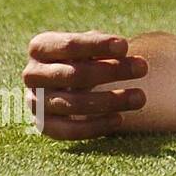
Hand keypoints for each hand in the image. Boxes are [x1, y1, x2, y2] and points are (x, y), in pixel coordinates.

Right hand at [23, 30, 147, 139]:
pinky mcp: (44, 124)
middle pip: (74, 75)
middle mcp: (33, 74)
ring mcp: (35, 101)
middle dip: (112, 71)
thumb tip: (120, 51)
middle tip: (143, 68)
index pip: (69, 45)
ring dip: (110, 101)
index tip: (126, 46)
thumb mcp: (89, 44)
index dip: (97, 45)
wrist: (65, 83)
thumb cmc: (84, 57)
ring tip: (140, 97)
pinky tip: (119, 119)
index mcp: (41, 47)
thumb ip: (100, 46)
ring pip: (73, 104)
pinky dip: (94, 126)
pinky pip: (67, 131)